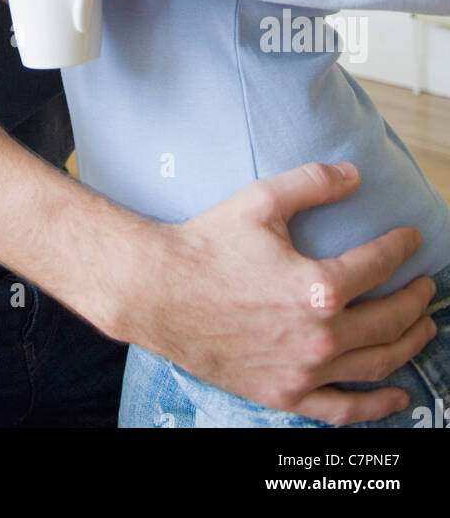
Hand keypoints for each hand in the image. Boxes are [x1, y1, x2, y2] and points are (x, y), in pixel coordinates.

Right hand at [114, 161, 437, 423]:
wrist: (160, 291)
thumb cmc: (207, 245)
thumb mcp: (259, 201)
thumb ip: (312, 183)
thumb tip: (354, 175)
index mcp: (317, 287)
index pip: (378, 266)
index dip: (401, 249)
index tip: (412, 240)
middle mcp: (318, 336)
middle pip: (389, 320)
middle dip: (415, 300)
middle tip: (426, 286)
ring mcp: (303, 371)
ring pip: (378, 363)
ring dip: (410, 344)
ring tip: (424, 327)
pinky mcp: (285, 393)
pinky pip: (344, 409)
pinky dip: (377, 405)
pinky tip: (398, 397)